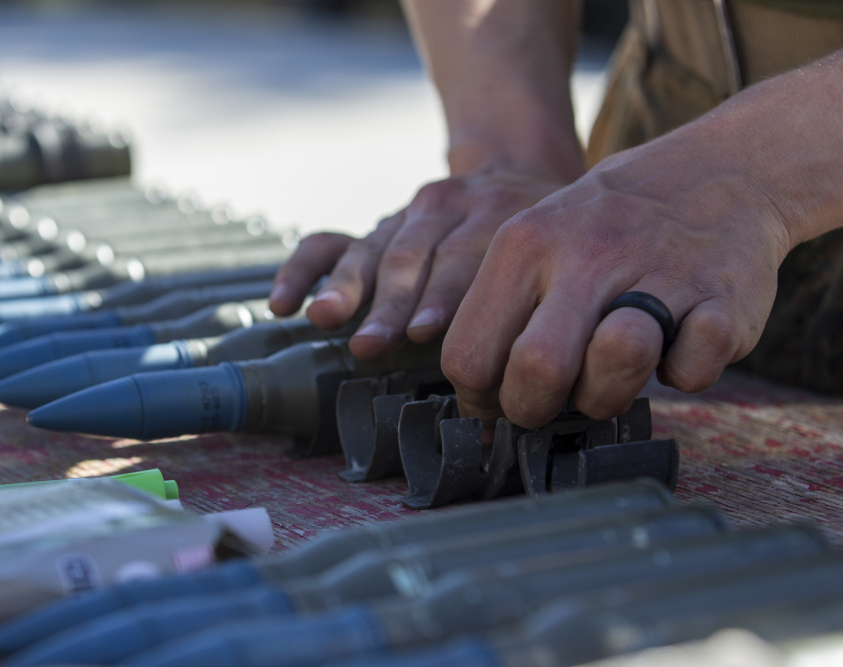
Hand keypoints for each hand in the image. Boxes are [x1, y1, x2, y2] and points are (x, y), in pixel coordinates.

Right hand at [269, 167, 574, 359]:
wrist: (518, 172)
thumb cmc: (544, 241)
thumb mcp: (559, 255)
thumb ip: (545, 301)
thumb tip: (545, 370)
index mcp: (498, 218)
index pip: (464, 259)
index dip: (443, 297)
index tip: (426, 332)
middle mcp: (447, 212)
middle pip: (412, 257)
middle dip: (390, 304)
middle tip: (375, 343)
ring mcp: (406, 218)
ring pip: (373, 250)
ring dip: (348, 289)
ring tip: (329, 319)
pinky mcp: (377, 229)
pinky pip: (330, 244)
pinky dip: (302, 272)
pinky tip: (283, 303)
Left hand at [442, 121, 794, 429]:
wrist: (724, 169)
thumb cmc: (611, 227)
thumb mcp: (538, 240)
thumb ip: (500, 314)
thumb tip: (476, 410)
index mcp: (525, 245)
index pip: (468, 358)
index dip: (482, 400)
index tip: (505, 398)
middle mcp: (588, 255)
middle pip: (535, 373)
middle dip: (538, 409)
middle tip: (557, 397)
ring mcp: (659, 274)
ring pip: (610, 374)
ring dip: (608, 393)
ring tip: (614, 367)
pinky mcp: (724, 300)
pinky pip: (690, 375)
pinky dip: (685, 371)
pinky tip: (680, 338)